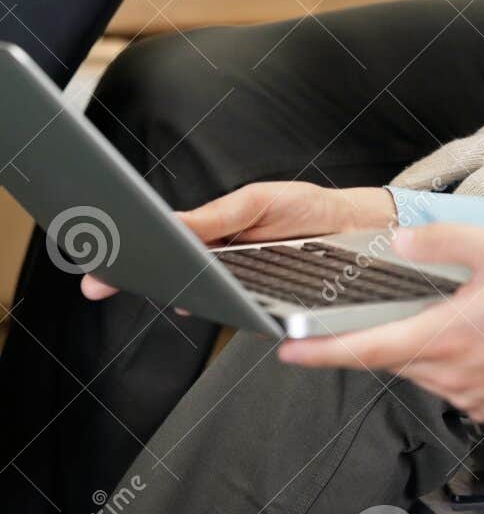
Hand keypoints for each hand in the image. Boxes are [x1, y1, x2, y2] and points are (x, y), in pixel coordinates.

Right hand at [80, 180, 396, 300]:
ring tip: (148, 281)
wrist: (357, 228)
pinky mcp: (266, 308)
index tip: (97, 264)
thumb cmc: (307, 210)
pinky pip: (235, 312)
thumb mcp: (258, 201)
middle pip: (175, 275)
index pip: (167, 245)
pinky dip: (213, 307)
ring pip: (200, 296)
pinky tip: (195, 300)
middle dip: (139, 276)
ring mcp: (243, 289)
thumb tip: (172, 225)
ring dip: (175, 291)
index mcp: (216, 234)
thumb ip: (216, 216)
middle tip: (103, 279)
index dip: (131, 257)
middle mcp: (224, 266)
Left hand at [278, 223, 483, 422]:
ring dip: (423, 344)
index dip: (323, 351)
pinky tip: (479, 337)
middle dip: (384, 334)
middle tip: (399, 306)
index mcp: (444, 336)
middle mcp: (450, 374)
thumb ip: (441, 242)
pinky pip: (450, 384)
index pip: (367, 349)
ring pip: (421, 369)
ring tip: (459, 315)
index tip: (289, 351)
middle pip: (394, 356)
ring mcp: (468, 395)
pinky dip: (450, 360)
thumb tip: (398, 240)